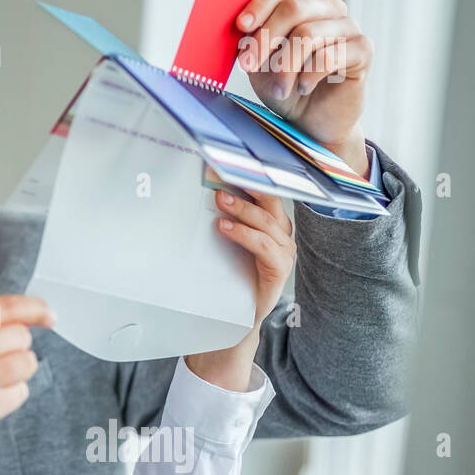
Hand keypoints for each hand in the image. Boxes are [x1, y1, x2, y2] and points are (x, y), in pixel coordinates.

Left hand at [186, 188, 295, 391]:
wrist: (230, 319)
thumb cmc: (225, 274)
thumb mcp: (218, 240)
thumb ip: (216, 215)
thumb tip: (191, 188)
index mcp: (269, 220)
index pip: (262, 188)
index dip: (246, 170)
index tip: (223, 155)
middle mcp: (281, 232)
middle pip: (270, 199)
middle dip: (247, 182)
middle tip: (220, 170)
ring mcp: (283, 251)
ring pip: (268, 221)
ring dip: (242, 208)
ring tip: (218, 200)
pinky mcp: (279, 270)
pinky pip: (265, 246)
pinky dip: (245, 234)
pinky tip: (224, 227)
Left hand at [235, 0, 372, 176]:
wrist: (311, 121)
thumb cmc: (285, 86)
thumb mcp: (259, 62)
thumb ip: (251, 41)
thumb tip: (237, 25)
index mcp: (303, 2)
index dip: (259, 6)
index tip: (241, 26)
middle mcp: (328, 8)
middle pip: (293, 8)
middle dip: (264, 38)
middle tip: (248, 65)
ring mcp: (348, 27)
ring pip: (307, 34)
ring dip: (284, 66)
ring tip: (279, 88)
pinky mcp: (363, 50)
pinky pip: (328, 55)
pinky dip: (308, 75)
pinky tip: (303, 88)